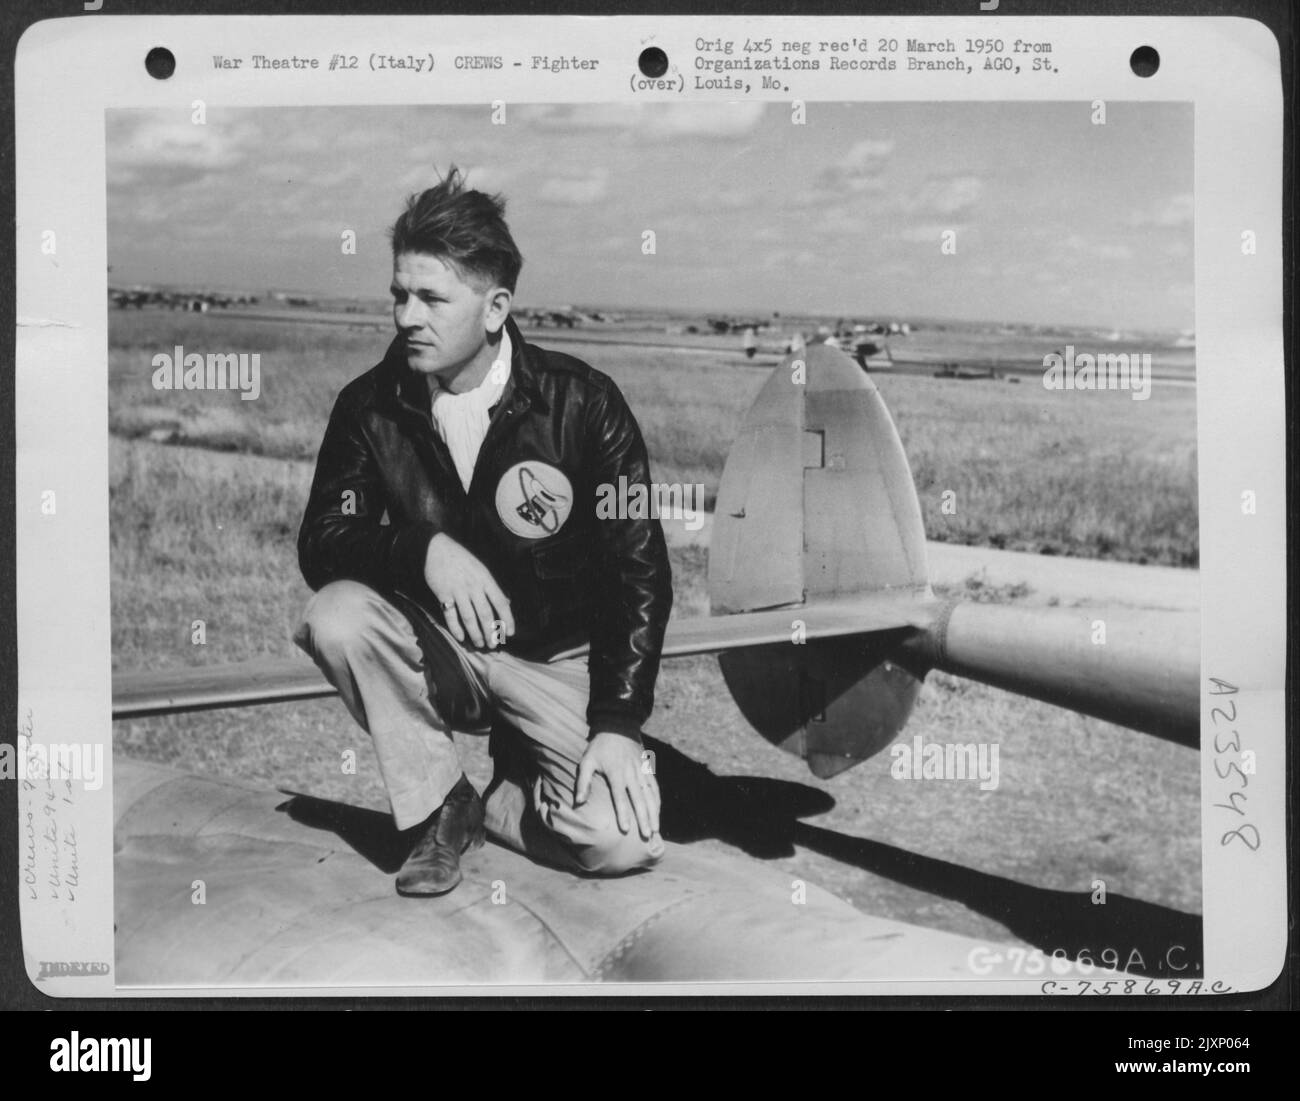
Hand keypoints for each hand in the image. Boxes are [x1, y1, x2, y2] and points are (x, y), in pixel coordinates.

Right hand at [423, 533, 515, 649]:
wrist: (437, 548)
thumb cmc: (462, 560)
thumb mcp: (481, 569)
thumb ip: (492, 587)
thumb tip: (507, 603)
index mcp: (486, 579)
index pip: (500, 603)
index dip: (507, 619)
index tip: (510, 633)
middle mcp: (474, 586)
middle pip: (485, 614)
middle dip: (490, 632)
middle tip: (493, 645)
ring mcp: (458, 591)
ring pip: (469, 617)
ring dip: (475, 634)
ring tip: (479, 644)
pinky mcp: (443, 594)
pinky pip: (450, 615)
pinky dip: (456, 628)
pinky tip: (461, 638)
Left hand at [575, 733, 660, 840]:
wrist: (618, 726)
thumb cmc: (599, 747)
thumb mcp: (586, 761)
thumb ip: (583, 782)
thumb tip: (579, 802)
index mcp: (616, 773)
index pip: (620, 796)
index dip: (623, 813)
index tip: (625, 829)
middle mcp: (631, 773)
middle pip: (639, 799)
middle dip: (644, 818)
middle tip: (646, 836)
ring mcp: (641, 771)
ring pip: (650, 795)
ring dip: (654, 813)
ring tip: (655, 830)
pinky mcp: (647, 769)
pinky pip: (655, 787)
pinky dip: (657, 801)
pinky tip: (658, 813)